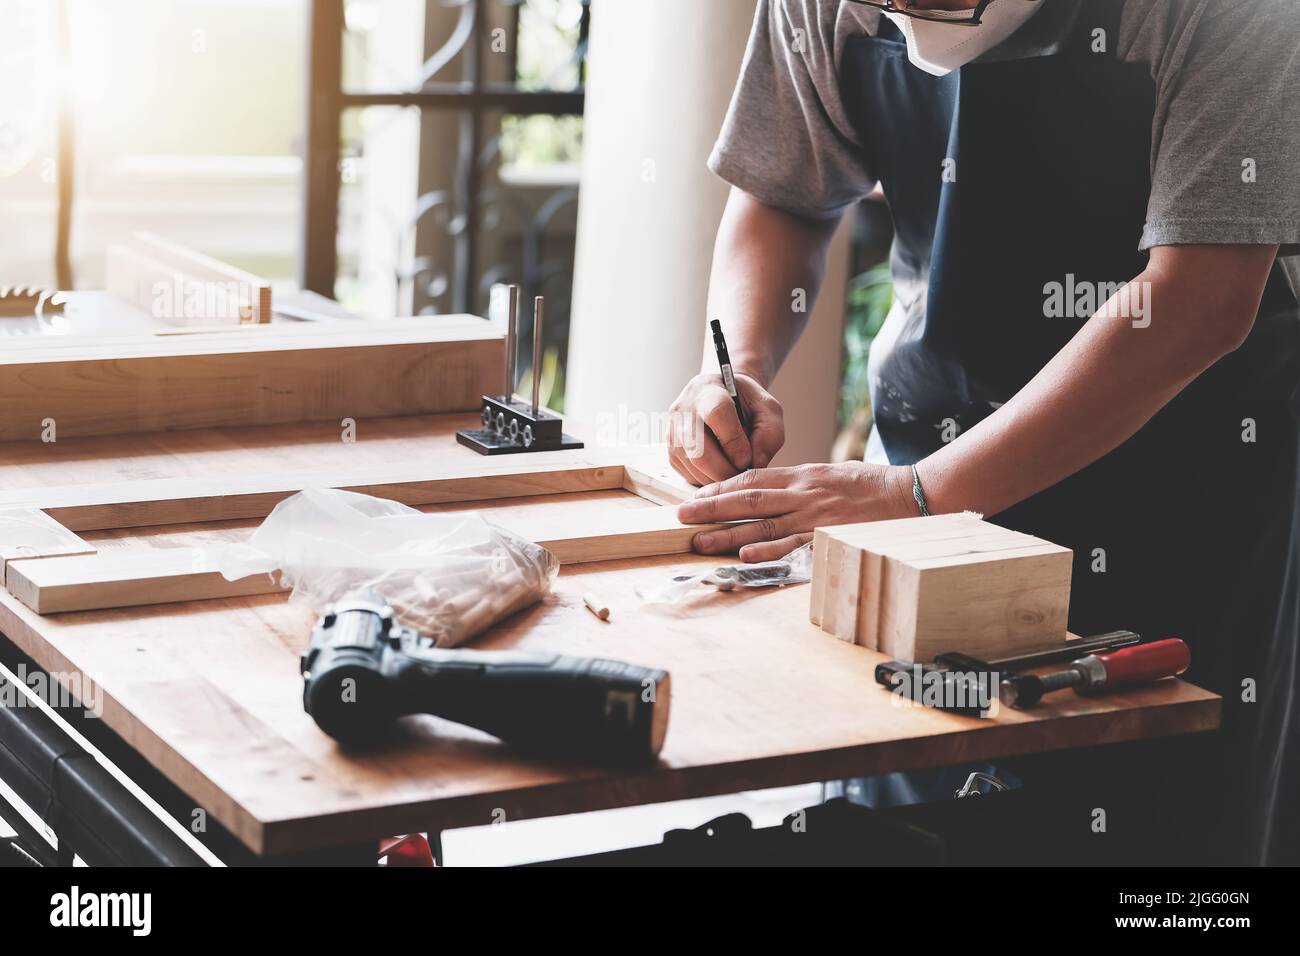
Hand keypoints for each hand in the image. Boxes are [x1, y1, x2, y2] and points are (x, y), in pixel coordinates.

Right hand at [667, 372, 784, 485]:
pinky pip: (688, 476)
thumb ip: (769, 434)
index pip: (716, 414)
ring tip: (734, 469)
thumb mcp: (767, 410)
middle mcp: (683, 410)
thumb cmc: (745, 403)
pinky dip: (708, 480)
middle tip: (743, 474)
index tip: (747, 458)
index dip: (734, 442)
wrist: (721, 396)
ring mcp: (672, 432)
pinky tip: (720, 468)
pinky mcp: (670, 452)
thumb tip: (755, 465)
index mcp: (708, 392)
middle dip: (726, 471)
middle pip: (698, 451)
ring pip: (693, 468)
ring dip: (718, 478)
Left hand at [676, 462, 915, 562]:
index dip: (720, 489)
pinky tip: (745, 556)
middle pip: (748, 501)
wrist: (910, 495)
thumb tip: (771, 494)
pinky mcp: (829, 538)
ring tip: (699, 542)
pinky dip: (768, 551)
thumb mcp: (830, 474)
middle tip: (681, 517)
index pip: (751, 480)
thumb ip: (799, 484)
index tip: (695, 497)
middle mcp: (803, 494)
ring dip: (727, 535)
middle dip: (711, 509)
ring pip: (763, 526)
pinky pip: (793, 547)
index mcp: (802, 475)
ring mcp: (815, 517)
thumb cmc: (871, 486)